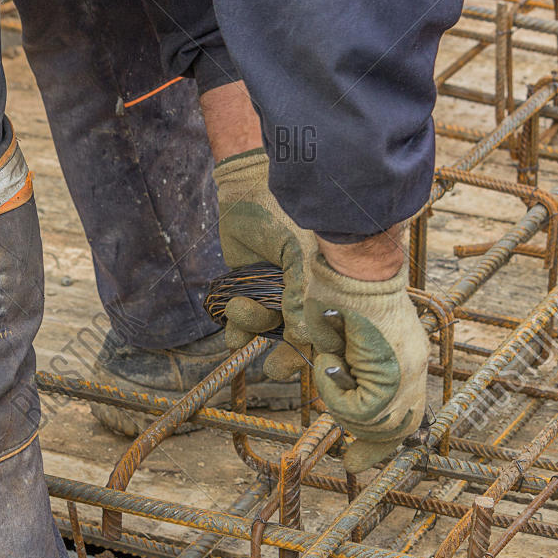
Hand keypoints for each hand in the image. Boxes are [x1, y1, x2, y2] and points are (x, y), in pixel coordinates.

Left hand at [212, 149, 313, 378]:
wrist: (250, 187)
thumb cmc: (288, 219)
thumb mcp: (299, 259)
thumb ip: (300, 298)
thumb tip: (301, 336)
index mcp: (326, 287)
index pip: (327, 330)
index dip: (319, 351)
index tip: (308, 365)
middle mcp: (303, 294)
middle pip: (296, 339)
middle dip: (284, 357)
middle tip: (274, 369)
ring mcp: (274, 292)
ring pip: (265, 328)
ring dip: (252, 326)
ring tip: (239, 310)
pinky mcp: (248, 287)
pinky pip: (242, 317)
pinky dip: (235, 325)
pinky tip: (231, 320)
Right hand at [303, 253, 427, 471]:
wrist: (354, 265)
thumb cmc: (337, 282)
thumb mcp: (328, 328)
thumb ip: (323, 352)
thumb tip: (288, 368)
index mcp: (403, 355)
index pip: (403, 414)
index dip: (380, 443)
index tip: (356, 462)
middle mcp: (412, 366)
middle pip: (394, 427)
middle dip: (369, 442)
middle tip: (352, 458)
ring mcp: (406, 373)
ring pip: (372, 421)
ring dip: (340, 401)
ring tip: (328, 366)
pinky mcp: (393, 378)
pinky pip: (359, 411)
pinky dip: (335, 390)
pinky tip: (329, 362)